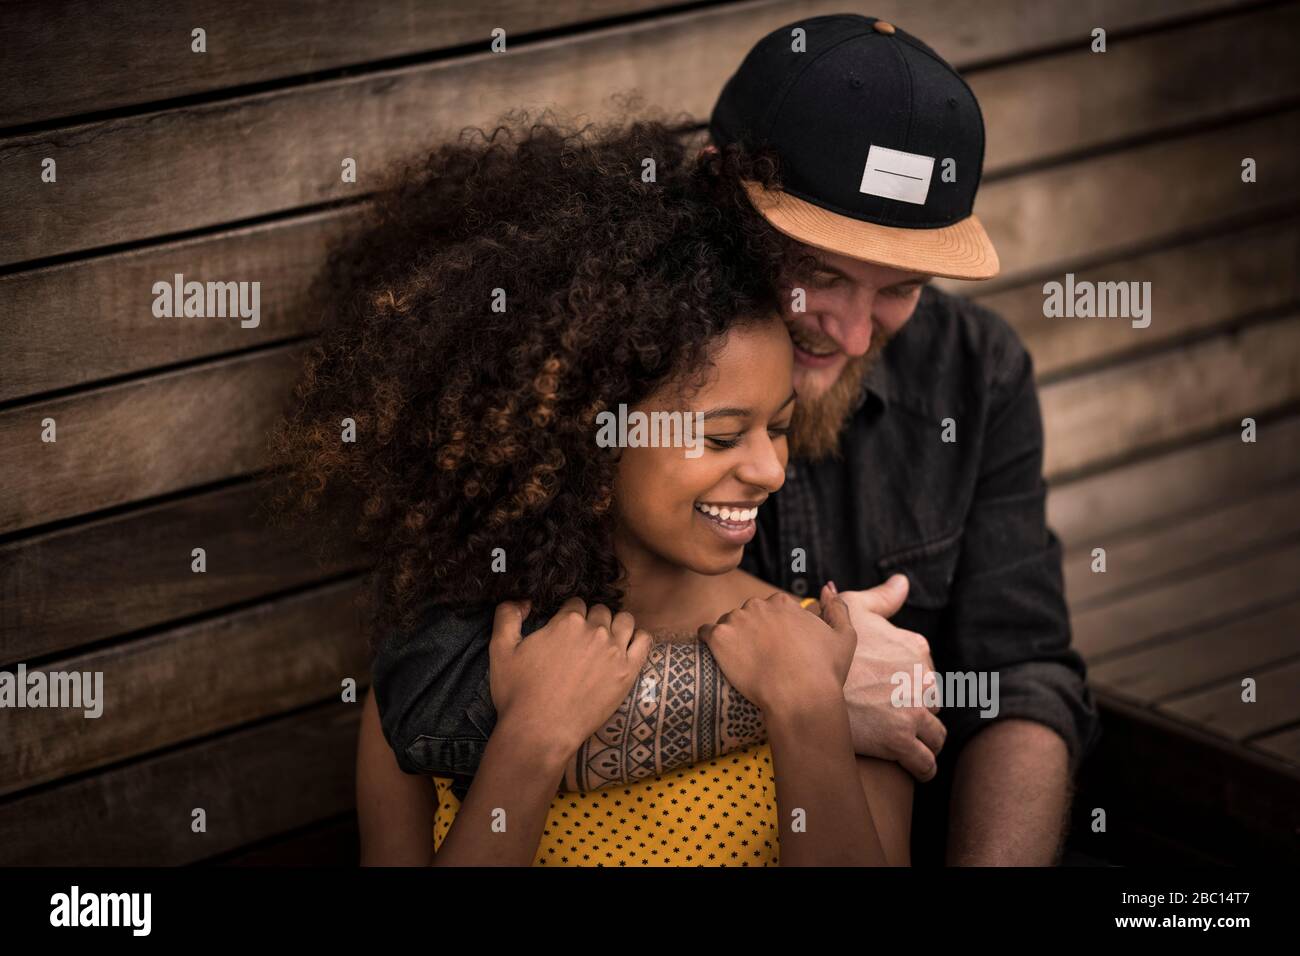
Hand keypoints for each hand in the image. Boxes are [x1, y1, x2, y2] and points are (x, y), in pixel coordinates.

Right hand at [489, 598, 652, 755]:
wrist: (540, 732)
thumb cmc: (518, 693)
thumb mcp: (500, 650)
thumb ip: (507, 616)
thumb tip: (522, 600)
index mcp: (567, 621)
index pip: (576, 604)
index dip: (569, 616)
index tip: (565, 631)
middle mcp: (595, 631)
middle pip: (601, 611)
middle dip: (592, 621)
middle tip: (582, 642)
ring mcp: (614, 651)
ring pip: (625, 621)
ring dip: (616, 626)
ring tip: (605, 642)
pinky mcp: (627, 672)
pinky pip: (644, 641)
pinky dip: (637, 639)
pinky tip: (626, 648)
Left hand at [697, 584, 856, 716]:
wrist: (801, 697)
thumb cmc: (825, 672)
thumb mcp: (844, 637)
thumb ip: (837, 608)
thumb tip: (827, 588)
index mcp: (783, 602)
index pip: (770, 609)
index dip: (772, 629)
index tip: (775, 648)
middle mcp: (757, 605)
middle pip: (747, 615)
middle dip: (750, 631)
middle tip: (758, 658)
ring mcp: (736, 620)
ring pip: (726, 624)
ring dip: (731, 638)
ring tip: (740, 662)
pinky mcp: (718, 638)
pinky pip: (704, 633)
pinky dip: (708, 642)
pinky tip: (717, 656)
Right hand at [838, 574, 946, 781]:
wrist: (804, 683)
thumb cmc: (825, 643)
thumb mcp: (853, 609)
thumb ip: (881, 597)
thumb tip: (901, 582)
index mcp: (914, 648)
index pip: (927, 669)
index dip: (914, 680)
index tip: (898, 689)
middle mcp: (921, 679)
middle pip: (933, 701)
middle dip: (921, 710)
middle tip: (899, 718)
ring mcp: (912, 712)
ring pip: (935, 733)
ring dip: (929, 741)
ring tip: (918, 747)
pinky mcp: (900, 741)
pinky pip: (924, 761)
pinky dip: (924, 767)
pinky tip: (918, 769)